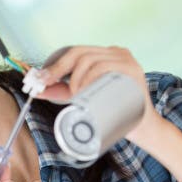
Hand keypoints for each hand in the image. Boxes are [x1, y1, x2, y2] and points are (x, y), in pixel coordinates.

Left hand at [33, 45, 163, 146]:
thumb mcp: (84, 98)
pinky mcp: (133, 70)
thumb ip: (62, 93)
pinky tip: (84, 90)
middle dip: (58, 69)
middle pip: (79, 53)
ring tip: (74, 96)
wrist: (143, 129)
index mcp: (105, 55)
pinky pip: (105, 66)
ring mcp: (126, 60)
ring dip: (75, 78)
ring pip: (90, 60)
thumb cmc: (115, 112)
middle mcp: (116, 53)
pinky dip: (89, 77)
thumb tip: (38, 91)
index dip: (54, 64)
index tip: (39, 78)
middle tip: (47, 85)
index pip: (75, 52)